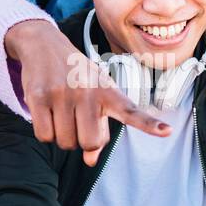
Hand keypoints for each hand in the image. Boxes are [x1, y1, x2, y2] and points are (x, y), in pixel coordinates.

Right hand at [4, 19, 171, 165]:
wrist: (43, 45)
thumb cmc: (76, 77)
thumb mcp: (94, 96)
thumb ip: (98, 129)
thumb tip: (90, 160)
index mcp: (108, 91)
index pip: (131, 111)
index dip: (148, 124)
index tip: (167, 131)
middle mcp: (88, 91)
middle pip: (89, 143)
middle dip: (80, 141)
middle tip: (75, 122)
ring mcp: (63, 92)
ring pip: (64, 142)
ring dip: (61, 136)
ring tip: (60, 113)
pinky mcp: (38, 96)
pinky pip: (44, 136)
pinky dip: (45, 133)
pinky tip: (46, 113)